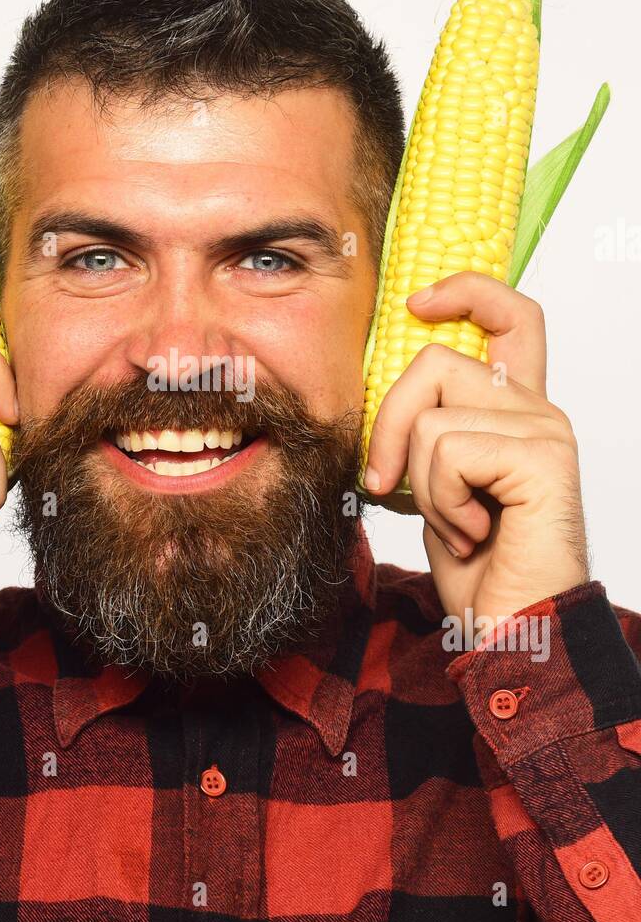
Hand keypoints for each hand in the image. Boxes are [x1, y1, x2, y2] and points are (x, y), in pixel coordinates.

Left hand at [364, 272, 589, 630]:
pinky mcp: (543, 459)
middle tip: (387, 485)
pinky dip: (439, 501)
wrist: (513, 631)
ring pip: (432, 414)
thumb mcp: (436, 487)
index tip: (416, 304)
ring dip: (422, 483)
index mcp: (516, 409)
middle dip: (389, 424)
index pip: (510, 316)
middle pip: (436, 361)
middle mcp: (538, 410)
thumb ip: (426, 433)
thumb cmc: (478, 569)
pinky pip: (448, 450)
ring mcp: (545, 431)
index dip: (465, 291)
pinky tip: (472, 534)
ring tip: (457, 524)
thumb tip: (377, 398)